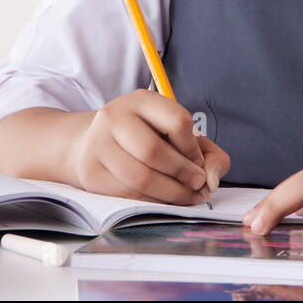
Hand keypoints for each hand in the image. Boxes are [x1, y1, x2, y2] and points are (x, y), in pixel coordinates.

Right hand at [69, 89, 229, 205]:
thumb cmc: (147, 138)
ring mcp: (98, 144)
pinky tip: (162, 200)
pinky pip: (126, 194)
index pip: (177, 121)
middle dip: (182, 173)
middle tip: (196, 184)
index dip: (193, 149)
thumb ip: (209, 154)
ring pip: (139, 177)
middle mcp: (115, 116)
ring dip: (169, 193)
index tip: (198, 163)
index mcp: (141, 100)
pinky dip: (151, 202)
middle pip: (153, 151)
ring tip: (184, 196)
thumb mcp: (178, 135)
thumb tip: (212, 180)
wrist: (94, 143)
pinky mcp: (90, 171)